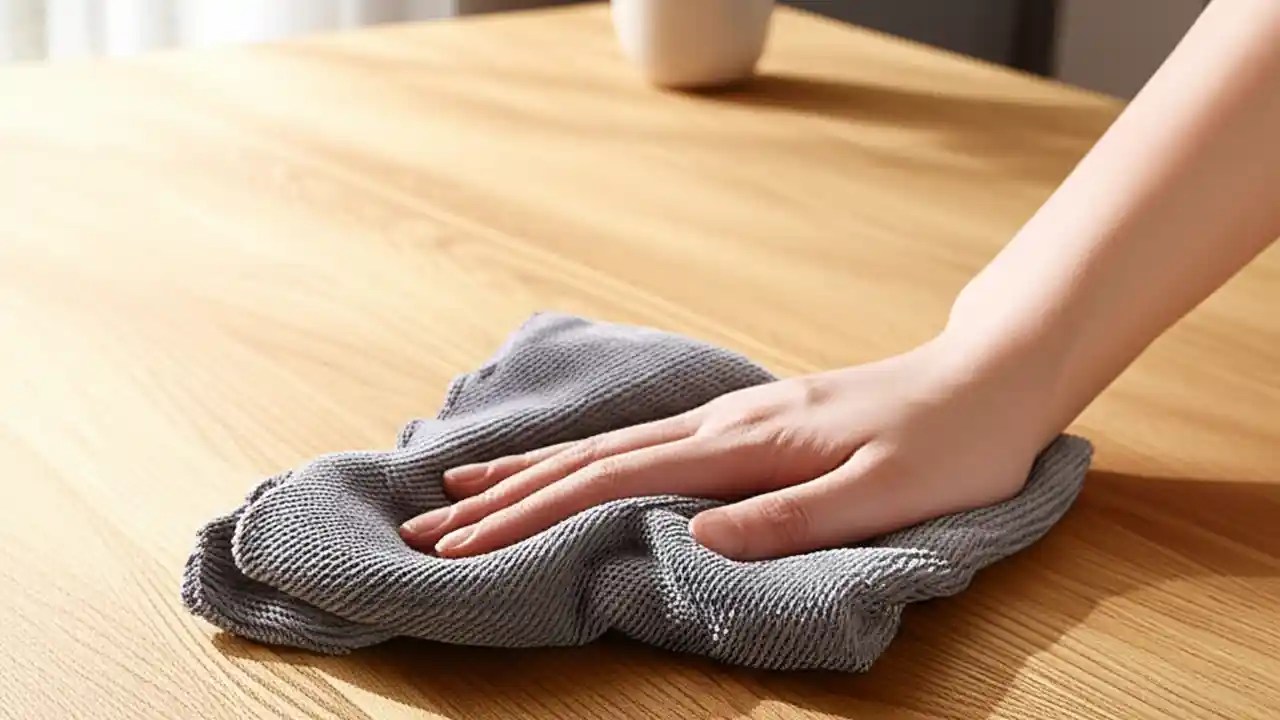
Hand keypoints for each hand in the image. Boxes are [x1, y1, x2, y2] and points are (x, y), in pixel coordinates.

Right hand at [399, 331, 1062, 560]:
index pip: (612, 482)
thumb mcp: (884, 492)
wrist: (986, 379)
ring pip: (608, 446)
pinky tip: (569, 461)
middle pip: (589, 460)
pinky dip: (584, 455)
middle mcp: (722, 424)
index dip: (531, 514)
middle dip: (503, 496)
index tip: (464, 544)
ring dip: (530, 471)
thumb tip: (695, 537)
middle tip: (429, 523)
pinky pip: (642, 442)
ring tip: (466, 484)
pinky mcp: (747, 421)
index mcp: (745, 445)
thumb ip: (790, 518)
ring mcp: (731, 417)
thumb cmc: (949, 444)